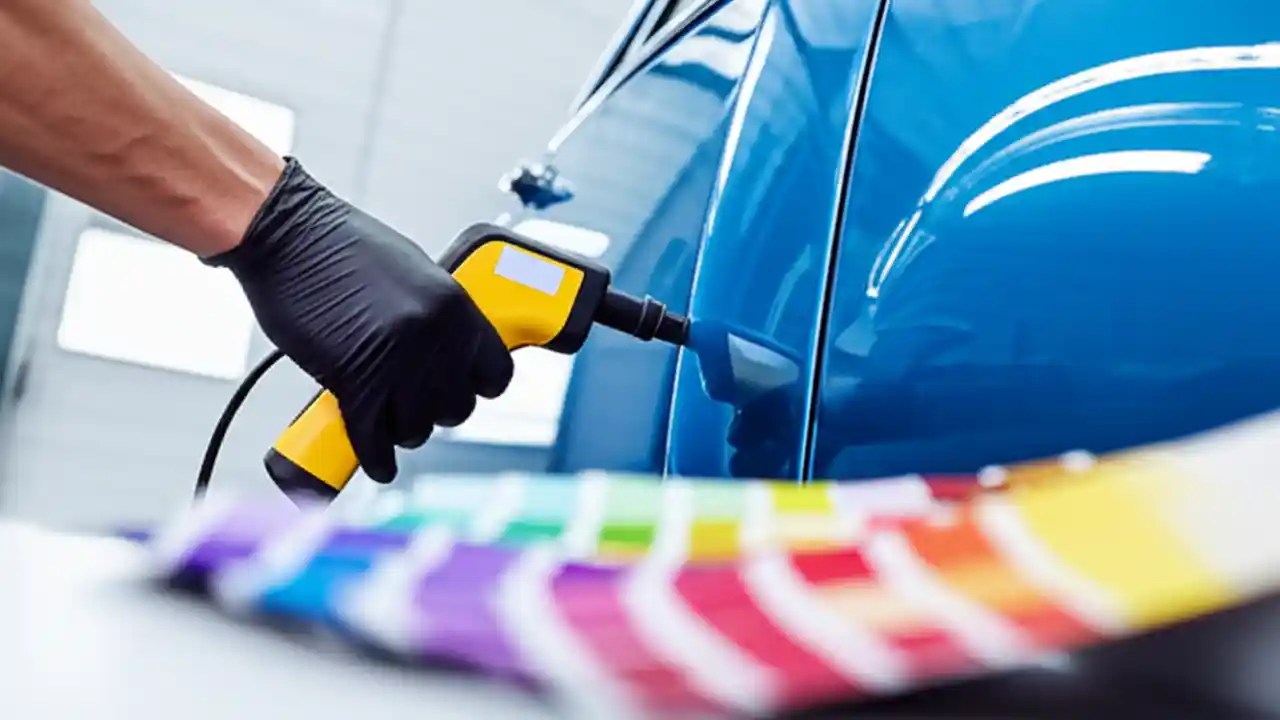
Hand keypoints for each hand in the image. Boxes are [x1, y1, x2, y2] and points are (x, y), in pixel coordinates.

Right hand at [205, 158, 513, 481]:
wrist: (286, 233)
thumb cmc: (340, 246)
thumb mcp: (414, 273)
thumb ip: (437, 316)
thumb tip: (449, 354)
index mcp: (455, 305)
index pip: (496, 372)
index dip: (477, 387)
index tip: (464, 390)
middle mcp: (435, 337)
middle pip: (456, 408)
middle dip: (435, 410)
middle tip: (414, 402)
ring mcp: (395, 361)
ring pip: (417, 428)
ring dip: (401, 431)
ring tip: (387, 418)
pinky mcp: (352, 381)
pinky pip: (373, 439)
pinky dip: (374, 458)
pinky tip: (377, 463)